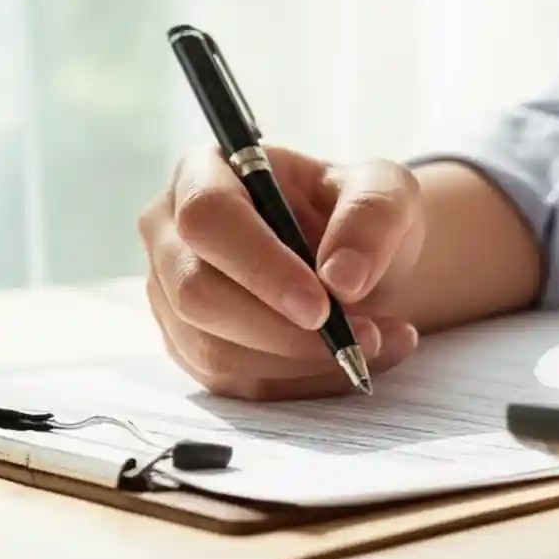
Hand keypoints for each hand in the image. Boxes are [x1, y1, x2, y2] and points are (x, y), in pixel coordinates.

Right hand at [138, 146, 423, 399]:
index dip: (260, 266)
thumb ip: (371, 217)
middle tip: (364, 336)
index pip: (207, 216)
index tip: (321, 305)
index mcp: (206, 173)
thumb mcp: (386, 191)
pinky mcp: (194, 348)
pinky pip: (239, 385)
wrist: (358, 260)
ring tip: (377, 341)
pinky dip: (305, 382)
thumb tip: (341, 278)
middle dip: (283, 330)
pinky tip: (355, 360)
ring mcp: (174, 297)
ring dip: (305, 361)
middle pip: (198, 294)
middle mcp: (172, 234)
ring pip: (216, 352)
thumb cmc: (359, 213)